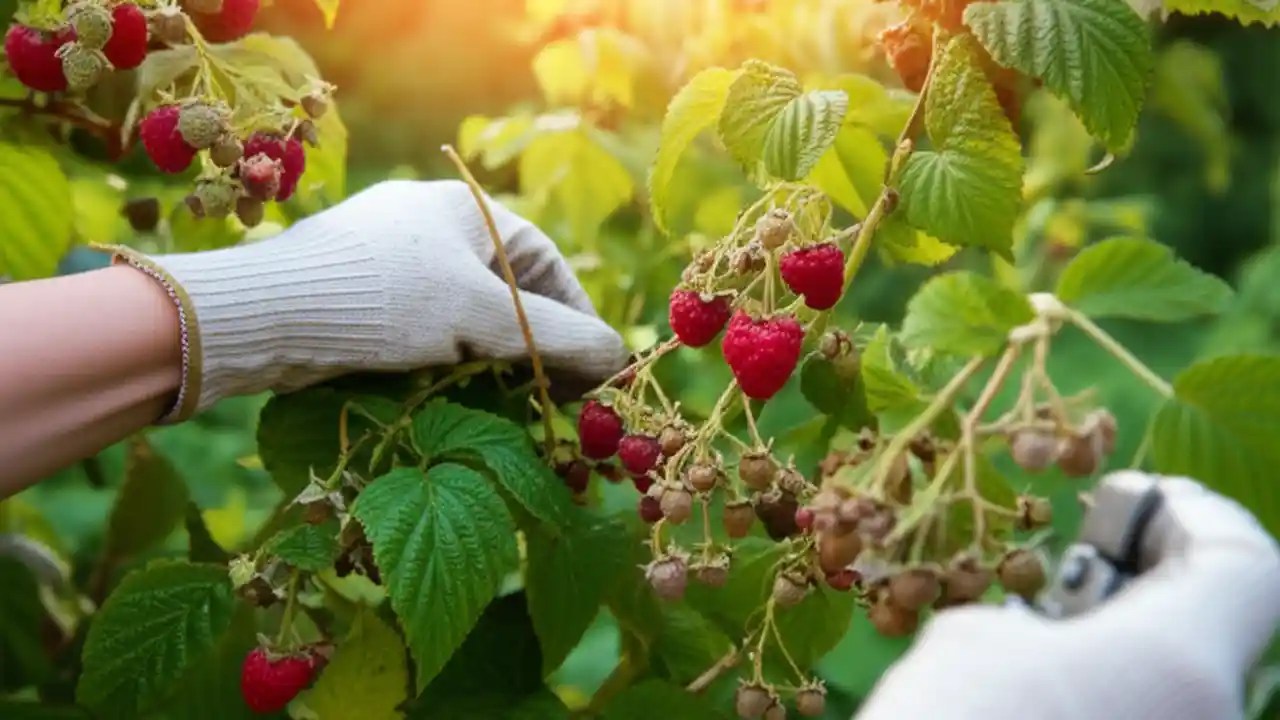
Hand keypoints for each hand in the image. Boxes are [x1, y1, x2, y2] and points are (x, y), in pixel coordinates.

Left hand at [115, 180, 627, 420]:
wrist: (263, 312)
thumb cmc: (384, 298)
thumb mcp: (485, 317)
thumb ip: (559, 337)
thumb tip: (620, 358)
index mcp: (466, 209)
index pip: (546, 266)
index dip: (576, 321)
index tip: (590, 373)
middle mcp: (429, 225)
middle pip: (506, 291)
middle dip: (532, 347)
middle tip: (549, 399)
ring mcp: (388, 258)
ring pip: (461, 314)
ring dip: (488, 361)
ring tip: (500, 407)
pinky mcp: (355, 294)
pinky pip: (419, 328)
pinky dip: (441, 361)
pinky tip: (442, 396)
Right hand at [855, 471, 1279, 719]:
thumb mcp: (972, 640)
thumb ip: (1038, 621)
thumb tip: (1049, 639)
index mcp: (1182, 664)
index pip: (1244, 563)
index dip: (1191, 513)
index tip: (1121, 500)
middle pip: (1213, 630)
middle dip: (1147, 581)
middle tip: (1077, 562)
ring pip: (1178, 687)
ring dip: (1124, 646)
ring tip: (1043, 639)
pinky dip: (1112, 697)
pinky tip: (1040, 698)